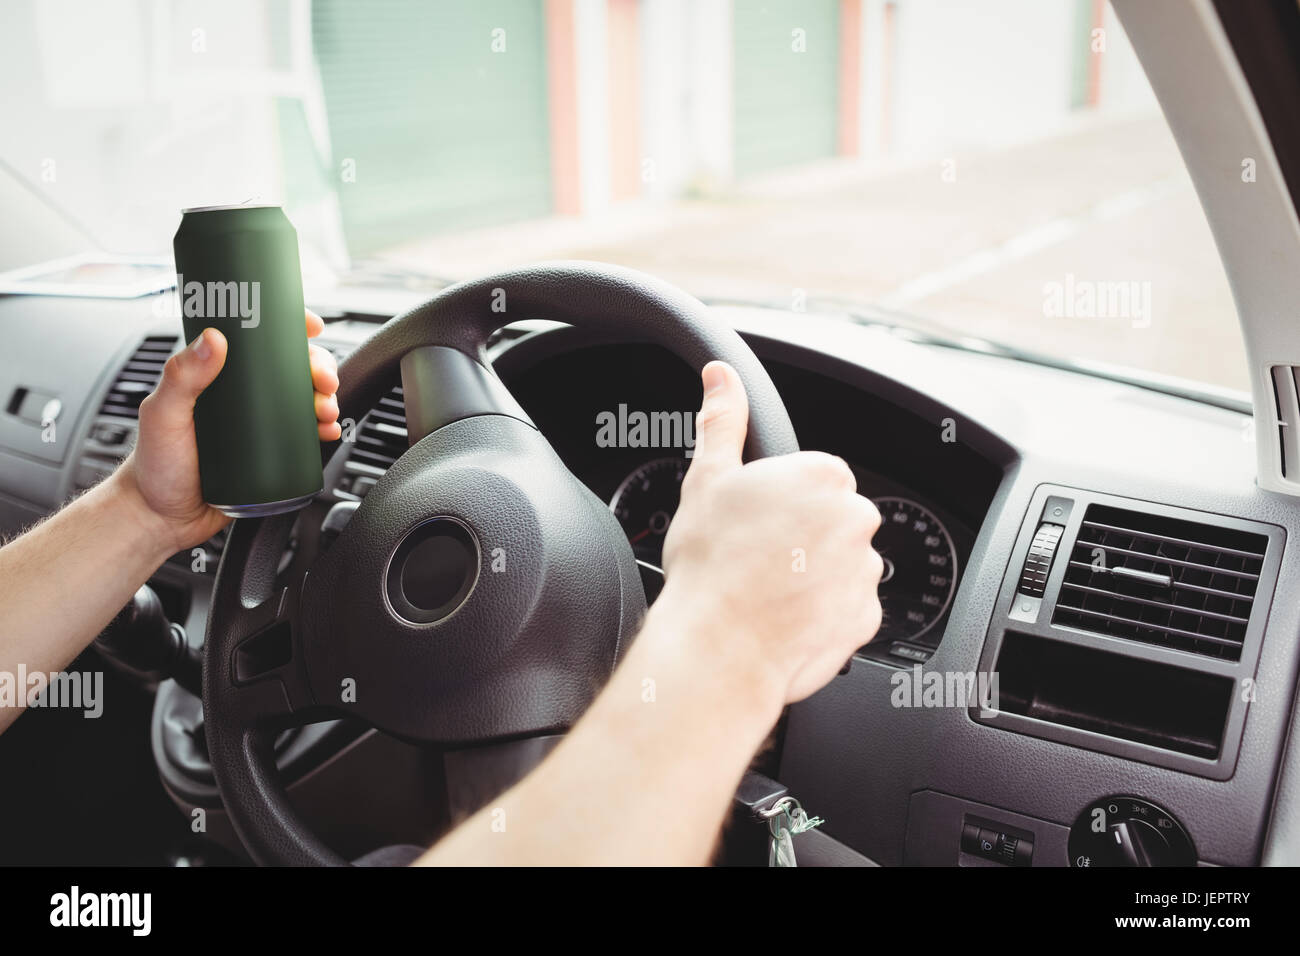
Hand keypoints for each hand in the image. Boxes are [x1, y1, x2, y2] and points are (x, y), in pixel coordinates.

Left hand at [116, 309, 340, 552]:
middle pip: (290, 367)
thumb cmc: (154, 465)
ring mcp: (258, 423)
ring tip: (326, 410)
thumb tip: (214, 338)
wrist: (162, 518)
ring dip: (326, 397)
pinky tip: (327, 431)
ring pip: (303, 398)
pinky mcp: (271, 451)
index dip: (289, 326)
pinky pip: (304, 434)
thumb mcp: (163, 414)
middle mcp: (241, 395)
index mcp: (214, 374)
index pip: (257, 338)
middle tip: (323, 379)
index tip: (311, 327)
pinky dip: (322, 428)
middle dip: (318, 366)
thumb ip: (182, 376)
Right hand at [657, 361, 882, 706]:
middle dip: (801, 536)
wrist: (717, 648)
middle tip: (756, 558)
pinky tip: (782, 617)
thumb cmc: (709, 566)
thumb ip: (722, 421)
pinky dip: (821, 611)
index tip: (756, 523)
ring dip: (813, 574)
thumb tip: (721, 375)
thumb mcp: (707, 480)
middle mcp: (855, 518)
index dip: (781, 500)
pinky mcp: (866, 617)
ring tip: (766, 592)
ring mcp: (865, 571)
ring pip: (841, 563)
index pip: (815, 477)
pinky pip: (845, 606)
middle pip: (832, 519)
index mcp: (822, 475)